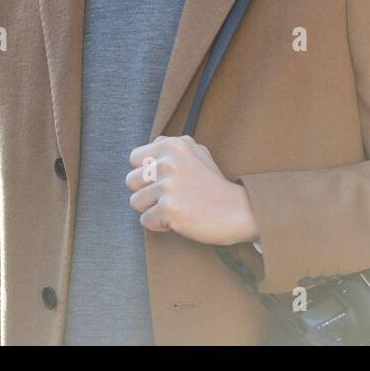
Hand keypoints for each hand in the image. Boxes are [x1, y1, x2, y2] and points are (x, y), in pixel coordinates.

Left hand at [126, 135, 258, 244]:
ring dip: (152, 209)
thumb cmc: (214, 185)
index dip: (146, 173)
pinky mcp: (169, 208)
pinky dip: (159, 225)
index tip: (165, 181)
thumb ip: (170, 149)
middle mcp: (169, 162)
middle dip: (147, 192)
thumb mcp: (197, 154)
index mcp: (173, 145)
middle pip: (131, 181)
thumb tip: (144, 152)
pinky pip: (146, 220)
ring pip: (135, 202)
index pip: (134, 157)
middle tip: (170, 197)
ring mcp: (169, 185)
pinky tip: (179, 219)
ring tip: (175, 208)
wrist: (238, 211)